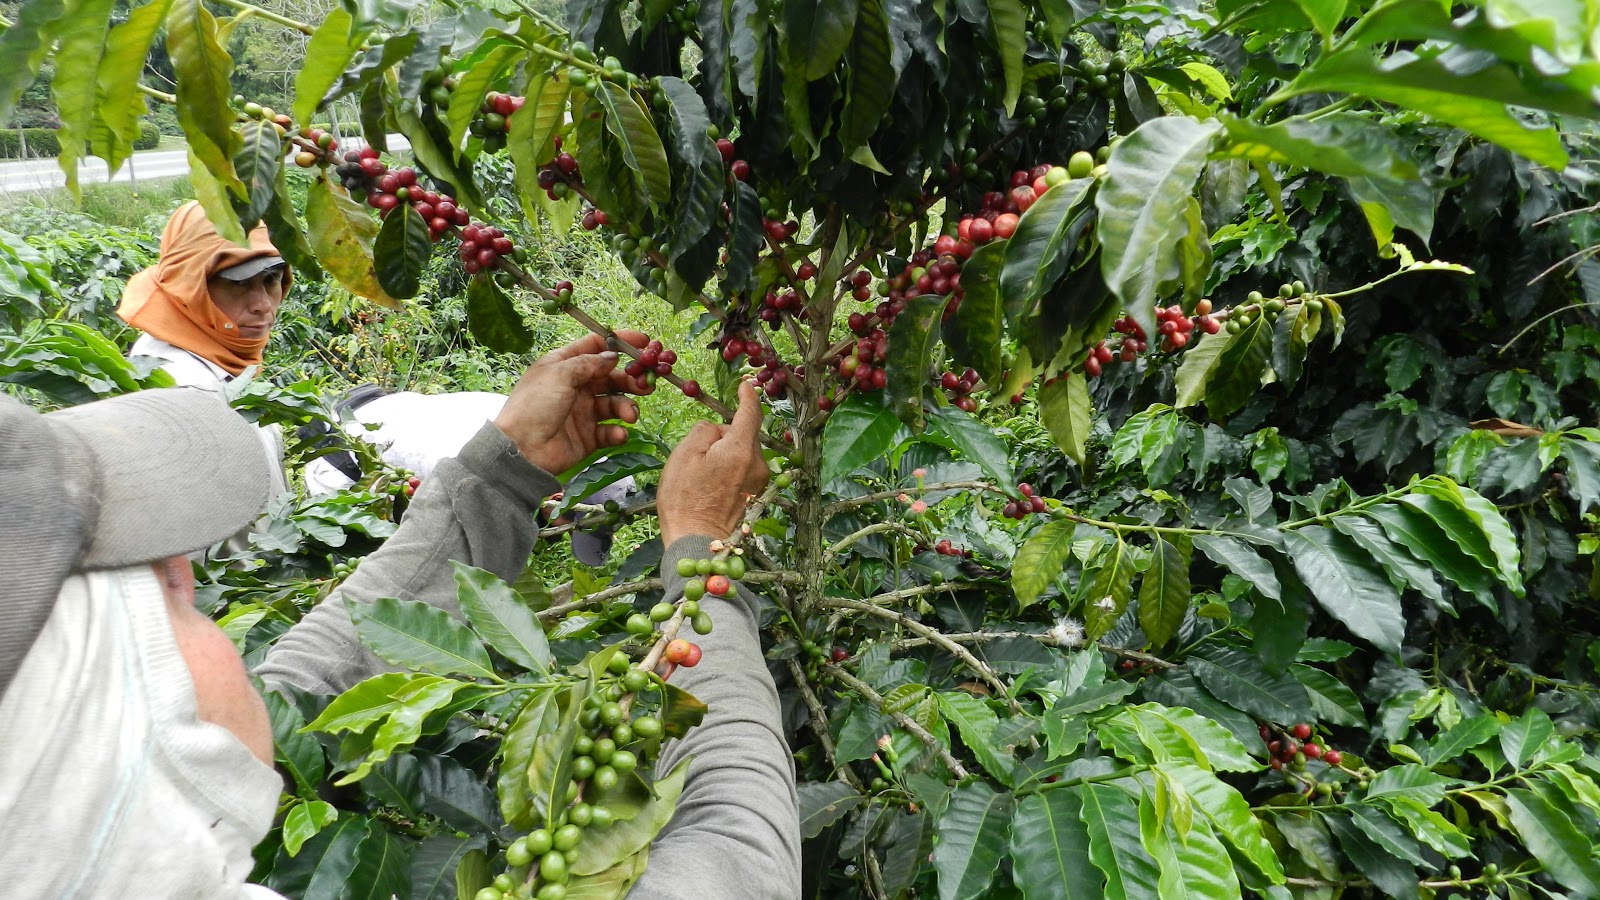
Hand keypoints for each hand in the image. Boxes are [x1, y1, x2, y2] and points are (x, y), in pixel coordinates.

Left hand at [495, 330, 650, 475]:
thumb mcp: (560, 374)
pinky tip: (619, 433)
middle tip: (646, 384)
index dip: (620, 343)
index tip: (644, 343)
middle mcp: (575, 386)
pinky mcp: (588, 436)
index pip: (596, 346)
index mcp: (564, 365)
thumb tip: (613, 357)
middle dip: (630, 379)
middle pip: (611, 376)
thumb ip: (589, 363)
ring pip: (614, 403)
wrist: (522, 450)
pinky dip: (618, 432)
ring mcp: (583, 411)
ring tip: (630, 414)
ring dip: (627, 406)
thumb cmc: (535, 405)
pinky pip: (610, 430)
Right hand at [658, 380, 769, 546]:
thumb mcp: (684, 454)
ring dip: (726, 453)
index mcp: (741, 449)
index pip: (751, 413)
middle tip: (698, 452)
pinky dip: (729, 468)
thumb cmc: (684, 499)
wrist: (695, 542)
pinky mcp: (755, 495)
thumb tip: (718, 430)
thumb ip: (705, 431)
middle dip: (725, 435)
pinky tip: (711, 485)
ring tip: (701, 474)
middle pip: (745, 435)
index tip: (744, 385)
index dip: (748, 396)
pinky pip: (743, 470)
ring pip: (744, 453)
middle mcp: (757, 464)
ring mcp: (759, 482)